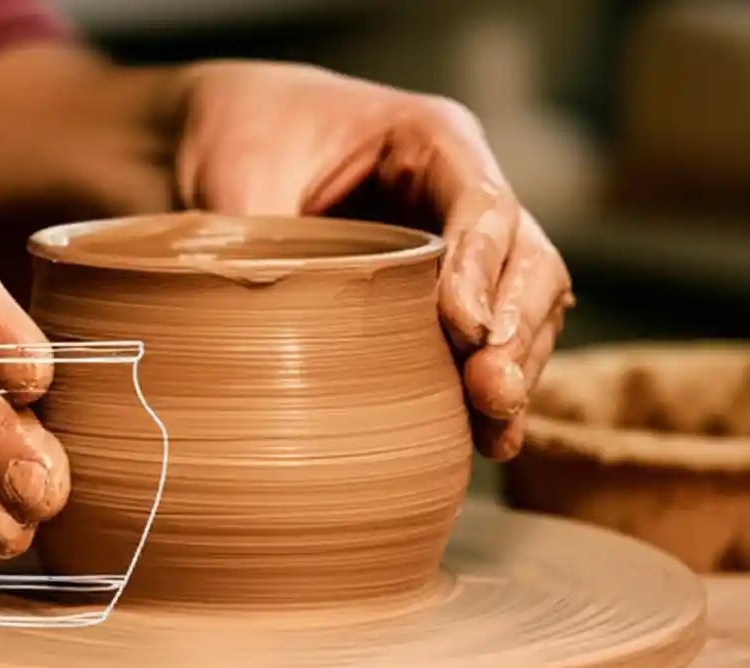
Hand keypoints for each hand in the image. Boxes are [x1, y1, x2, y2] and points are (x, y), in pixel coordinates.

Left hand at [171, 61, 574, 459]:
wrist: (231, 134)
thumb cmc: (244, 138)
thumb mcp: (242, 179)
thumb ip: (264, 243)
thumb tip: (270, 331)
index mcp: (429, 137)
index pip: (482, 203)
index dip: (481, 268)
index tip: (466, 328)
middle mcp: (460, 189)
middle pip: (525, 259)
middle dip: (517, 330)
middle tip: (492, 391)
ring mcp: (460, 244)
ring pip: (522, 307)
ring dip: (516, 368)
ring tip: (498, 431)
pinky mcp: (441, 295)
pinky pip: (486, 341)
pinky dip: (488, 390)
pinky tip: (493, 443)